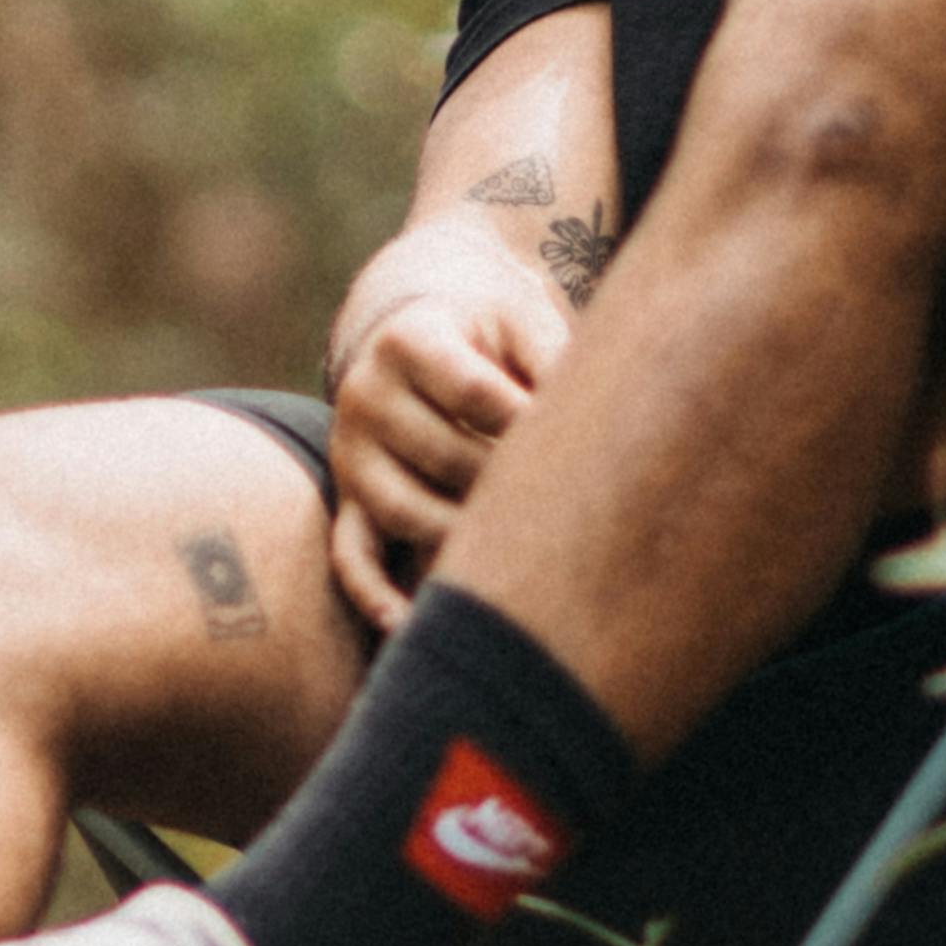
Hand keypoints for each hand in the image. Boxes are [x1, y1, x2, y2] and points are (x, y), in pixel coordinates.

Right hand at [321, 259, 564, 633]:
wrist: (422, 335)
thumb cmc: (490, 334)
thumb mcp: (520, 321)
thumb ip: (553, 356)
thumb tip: (597, 416)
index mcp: (409, 340)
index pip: (472, 388)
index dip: (528, 417)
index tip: (577, 440)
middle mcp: (366, 395)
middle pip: (443, 455)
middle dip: (508, 479)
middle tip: (568, 500)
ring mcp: (352, 454)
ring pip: (404, 509)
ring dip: (465, 533)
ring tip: (523, 544)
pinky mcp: (349, 501)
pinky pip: (351, 556)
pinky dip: (374, 595)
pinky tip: (407, 624)